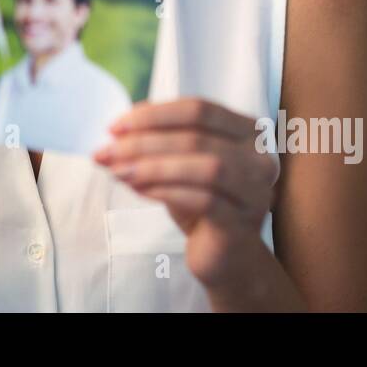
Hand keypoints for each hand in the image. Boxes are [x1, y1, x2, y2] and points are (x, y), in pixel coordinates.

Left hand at [92, 97, 276, 295]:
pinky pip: (204, 200)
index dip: (154, 115)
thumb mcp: (179, 164)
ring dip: (154, 167)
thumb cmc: (202, 203)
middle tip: (107, 152)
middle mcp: (259, 158)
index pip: (199, 109)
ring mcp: (256, 191)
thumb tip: (116, 132)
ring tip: (119, 172)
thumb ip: (156, 142)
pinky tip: (140, 191)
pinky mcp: (243, 223)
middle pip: (197, 137)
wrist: (226, 257)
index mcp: (247, 132)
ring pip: (205, 167)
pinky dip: (167, 191)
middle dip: (144, 142)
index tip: (114, 127)